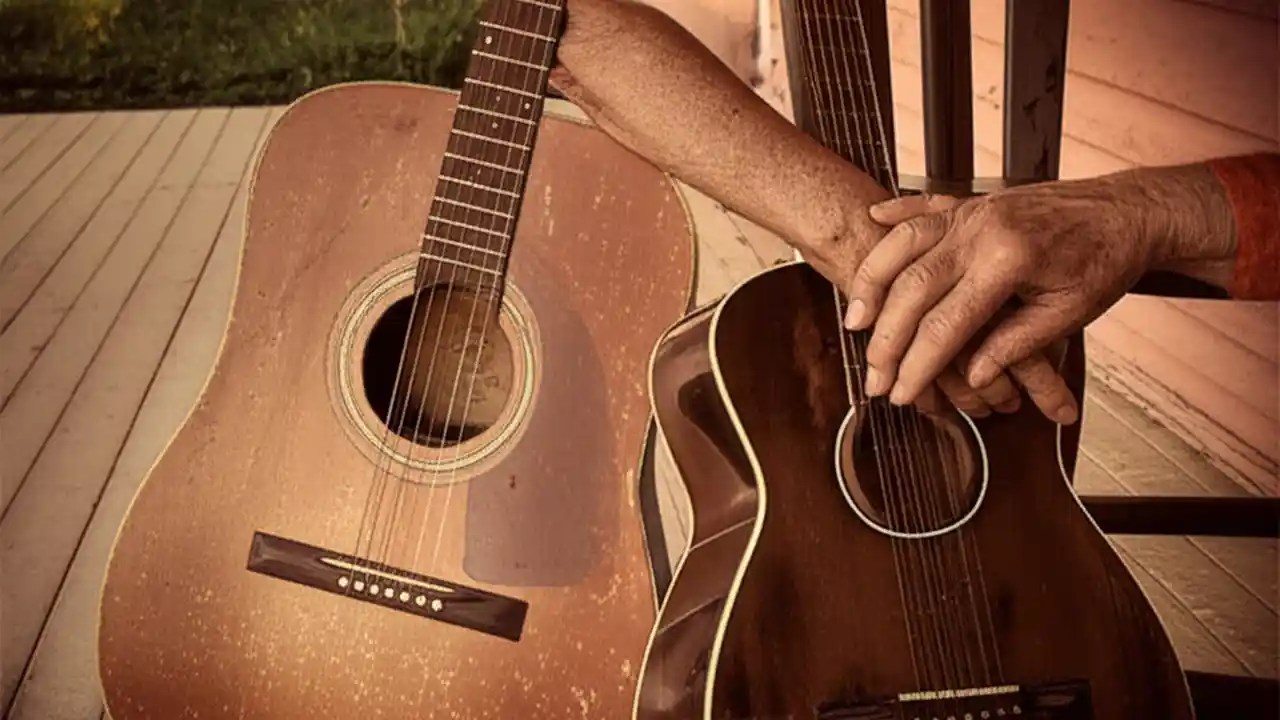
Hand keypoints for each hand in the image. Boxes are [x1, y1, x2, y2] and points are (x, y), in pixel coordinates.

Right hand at [845, 181, 1157, 423]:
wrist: (1128, 209)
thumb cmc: (1104, 262)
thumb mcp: (1069, 312)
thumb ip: (1017, 343)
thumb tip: (973, 374)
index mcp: (1007, 260)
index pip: (947, 323)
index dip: (919, 365)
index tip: (901, 394)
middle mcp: (980, 231)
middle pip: (911, 288)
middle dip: (886, 338)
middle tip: (873, 376)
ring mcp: (971, 212)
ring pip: (902, 244)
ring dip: (872, 281)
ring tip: (855, 320)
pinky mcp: (971, 201)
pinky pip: (922, 206)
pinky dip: (893, 214)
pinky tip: (871, 222)